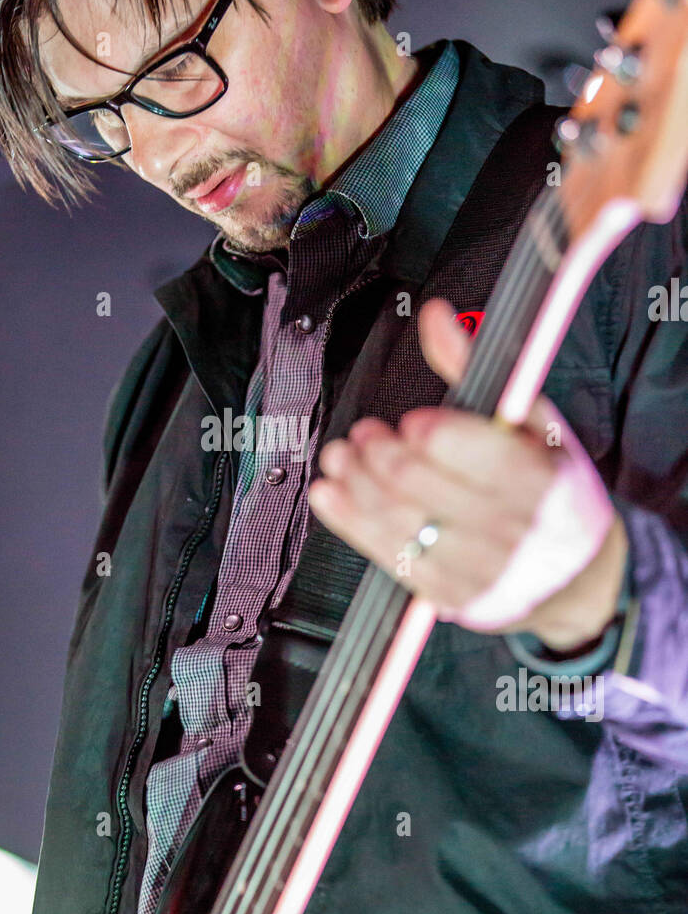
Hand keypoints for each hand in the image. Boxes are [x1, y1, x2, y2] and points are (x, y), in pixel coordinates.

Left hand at [307, 298, 627, 647]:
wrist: (581, 577)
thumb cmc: (556, 491)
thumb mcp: (533, 423)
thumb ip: (476, 369)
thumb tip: (434, 318)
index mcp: (540, 478)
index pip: (458, 447)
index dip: (422, 430)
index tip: (411, 423)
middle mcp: (512, 527)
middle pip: (414, 480)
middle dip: (376, 451)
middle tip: (364, 435)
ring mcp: (480, 568)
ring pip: (393, 517)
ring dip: (354, 482)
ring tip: (341, 457)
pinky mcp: (450, 595)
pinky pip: (387, 554)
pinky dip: (349, 521)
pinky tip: (332, 496)